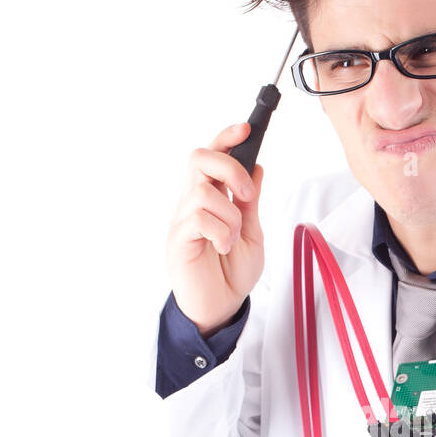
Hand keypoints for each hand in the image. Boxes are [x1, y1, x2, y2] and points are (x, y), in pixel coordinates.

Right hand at [166, 121, 264, 336]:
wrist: (220, 308)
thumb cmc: (232, 273)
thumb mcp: (252, 233)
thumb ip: (250, 202)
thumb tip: (257, 168)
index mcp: (210, 198)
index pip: (212, 156)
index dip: (226, 138)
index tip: (246, 128)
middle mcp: (191, 203)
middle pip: (199, 159)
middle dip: (229, 168)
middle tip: (246, 195)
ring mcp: (182, 220)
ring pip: (204, 191)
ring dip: (230, 215)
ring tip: (234, 238)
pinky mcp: (178, 240)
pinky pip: (200, 219)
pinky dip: (221, 232)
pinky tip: (223, 248)